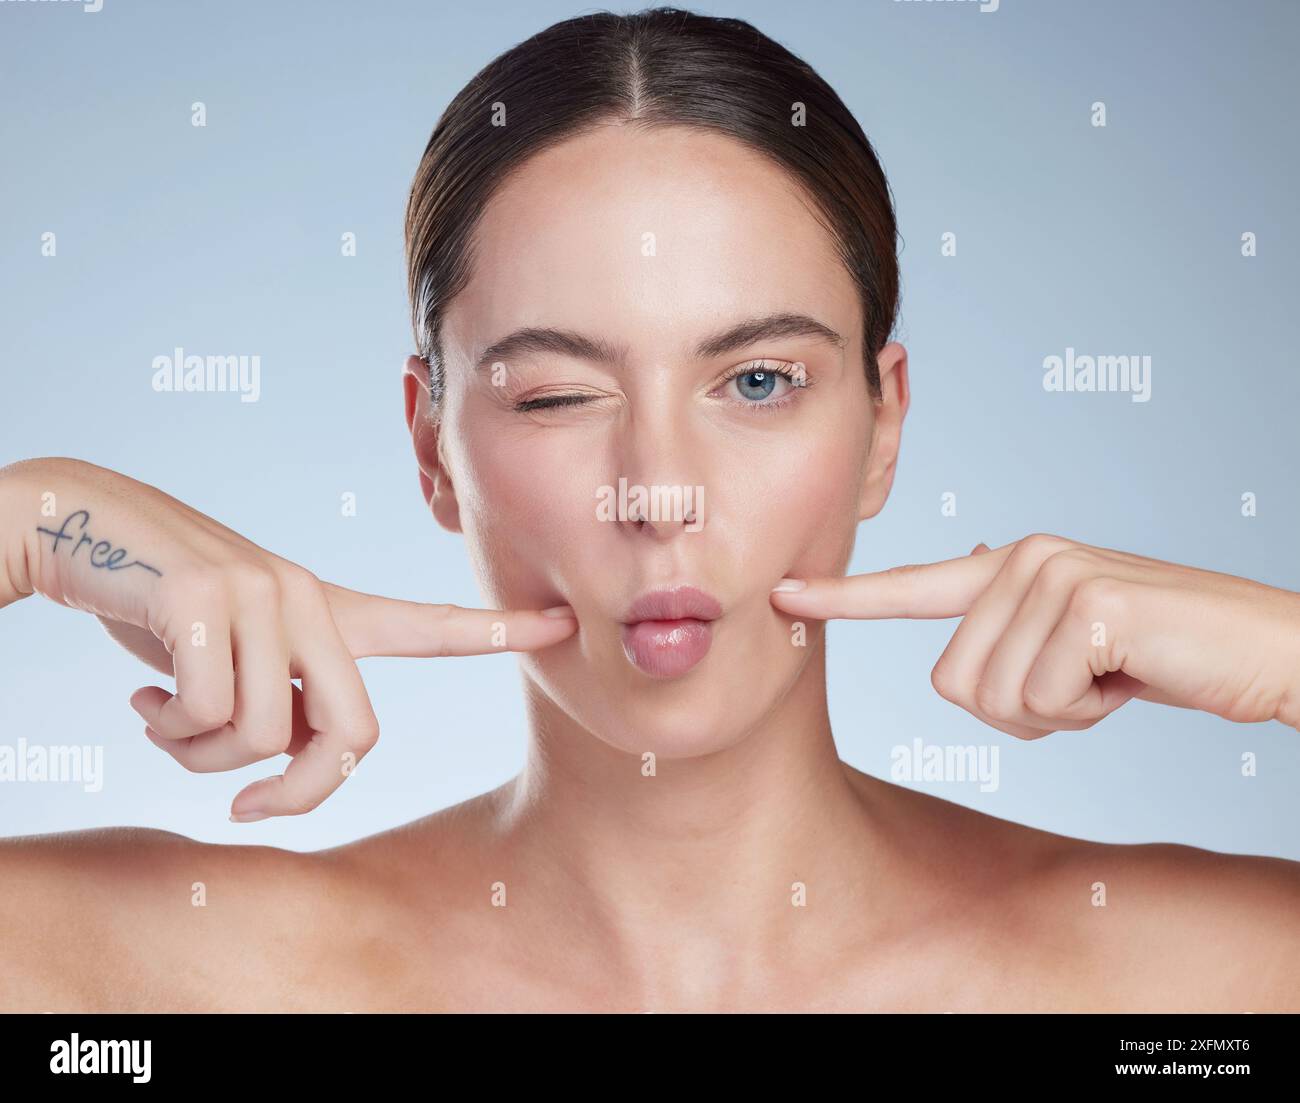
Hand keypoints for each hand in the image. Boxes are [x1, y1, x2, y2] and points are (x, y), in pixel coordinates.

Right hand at [3, 458, 576, 819]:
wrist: (79, 526)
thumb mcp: (235, 661)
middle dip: (299, 794)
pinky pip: (208, 715)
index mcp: (328, 610)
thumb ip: (278, 707)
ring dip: (203, 756)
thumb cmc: (164, 607)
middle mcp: (310, 599)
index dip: (497, 630)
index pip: (428, 624)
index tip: (565, 625)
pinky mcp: (209, 598)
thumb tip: (279, 779)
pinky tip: (141, 689)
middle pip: (356, 738)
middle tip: (246, 809)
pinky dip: (167, 728)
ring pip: (268, 738)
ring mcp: (264, 594)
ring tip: (163, 713)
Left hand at [769, 533, 1299, 738]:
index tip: (780, 598)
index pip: (909, 587)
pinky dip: (1086, 714)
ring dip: (1056, 714)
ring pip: (991, 700)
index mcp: (1008, 566)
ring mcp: (1053, 575)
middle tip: (1085, 682)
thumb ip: (1011, 615)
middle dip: (1020, 712)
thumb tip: (972, 556)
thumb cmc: (1160, 654)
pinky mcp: (1086, 604)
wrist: (1259, 652)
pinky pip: (1040, 703)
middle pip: (952, 685)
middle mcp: (1021, 559)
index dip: (842, 600)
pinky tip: (1127, 676)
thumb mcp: (1071, 638)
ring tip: (1107, 675)